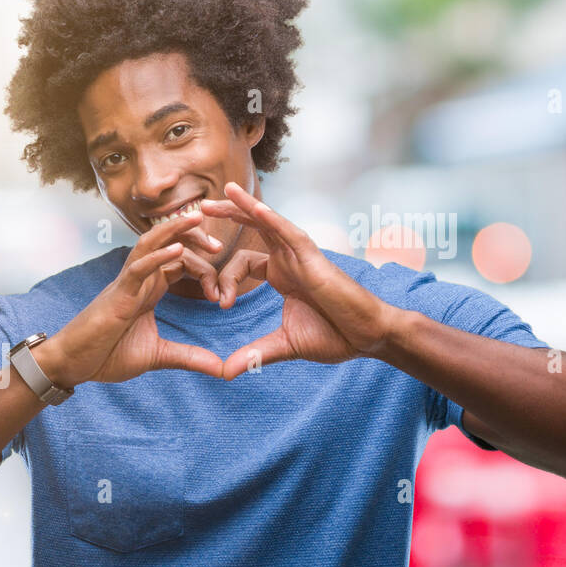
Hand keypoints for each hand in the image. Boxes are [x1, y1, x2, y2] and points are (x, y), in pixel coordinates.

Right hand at [37, 210, 225, 386]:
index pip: (179, 262)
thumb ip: (188, 357)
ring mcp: (126, 285)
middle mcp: (139, 280)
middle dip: (194, 237)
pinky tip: (177, 249)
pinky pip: (138, 269)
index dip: (203, 265)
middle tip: (219, 243)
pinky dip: (157, 257)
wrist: (73, 364)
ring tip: (197, 219)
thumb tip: (222, 369)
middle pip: (167, 243)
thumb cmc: (106, 356)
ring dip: (174, 230)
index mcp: (149, 290)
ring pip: (150, 244)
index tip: (222, 290)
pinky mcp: (117, 296)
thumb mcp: (157, 356)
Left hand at [200, 182, 402, 380]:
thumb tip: (224, 373)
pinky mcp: (314, 257)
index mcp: (280, 275)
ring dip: (243, 206)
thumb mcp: (284, 345)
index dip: (224, 279)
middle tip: (197, 208)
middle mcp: (288, 259)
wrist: (368, 337)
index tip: (220, 304)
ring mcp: (301, 255)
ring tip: (220, 193)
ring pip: (268, 222)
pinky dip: (270, 219)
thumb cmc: (335, 336)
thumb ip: (254, 354)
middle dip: (226, 216)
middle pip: (252, 229)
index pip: (242, 263)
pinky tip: (252, 206)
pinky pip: (288, 232)